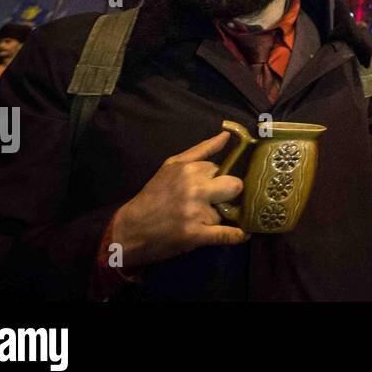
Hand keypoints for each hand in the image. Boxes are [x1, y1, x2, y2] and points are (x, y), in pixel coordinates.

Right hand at [108, 131, 248, 269]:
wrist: (129, 230)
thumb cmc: (152, 196)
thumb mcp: (171, 166)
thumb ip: (201, 149)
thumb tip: (226, 135)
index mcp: (189, 169)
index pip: (221, 169)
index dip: (217, 178)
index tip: (210, 186)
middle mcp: (194, 188)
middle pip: (235, 186)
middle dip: (230, 194)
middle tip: (218, 201)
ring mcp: (196, 213)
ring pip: (227, 211)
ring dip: (220, 216)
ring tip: (204, 220)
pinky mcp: (195, 235)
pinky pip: (227, 234)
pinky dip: (237, 236)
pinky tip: (243, 235)